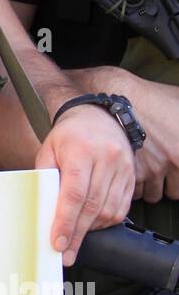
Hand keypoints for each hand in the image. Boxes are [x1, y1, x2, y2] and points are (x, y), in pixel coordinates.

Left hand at [36, 105, 134, 265]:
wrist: (98, 117)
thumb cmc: (69, 135)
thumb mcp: (48, 150)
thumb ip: (44, 178)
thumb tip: (42, 211)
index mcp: (81, 151)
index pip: (74, 193)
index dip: (65, 222)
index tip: (57, 243)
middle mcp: (106, 160)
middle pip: (91, 206)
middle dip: (76, 235)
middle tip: (65, 254)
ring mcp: (122, 168)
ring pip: (108, 210)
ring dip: (91, 230)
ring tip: (75, 240)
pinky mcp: (131, 177)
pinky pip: (120, 208)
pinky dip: (105, 222)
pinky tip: (92, 225)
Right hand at [126, 78, 178, 203]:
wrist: (121, 100)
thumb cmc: (155, 100)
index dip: (178, 177)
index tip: (173, 171)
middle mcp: (178, 163)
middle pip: (174, 192)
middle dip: (166, 184)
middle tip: (159, 170)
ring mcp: (157, 170)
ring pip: (153, 194)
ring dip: (149, 187)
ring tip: (144, 171)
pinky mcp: (135, 174)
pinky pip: (135, 192)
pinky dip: (133, 185)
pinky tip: (131, 171)